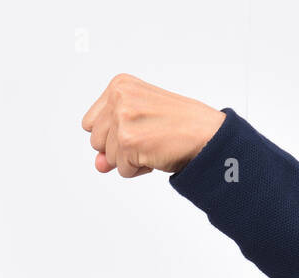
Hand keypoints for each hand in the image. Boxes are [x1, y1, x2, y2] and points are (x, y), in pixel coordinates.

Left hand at [80, 74, 225, 177]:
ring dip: (130, 159)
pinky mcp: (128, 140)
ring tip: (153, 143)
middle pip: (95, 141)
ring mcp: (122, 118)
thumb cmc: (179, 124)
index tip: (136, 126)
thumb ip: (112, 138)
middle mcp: (119, 98)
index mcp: (119, 86)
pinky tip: (156, 153)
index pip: (90, 124)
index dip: (111, 134)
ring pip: (108, 157)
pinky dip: (139, 169)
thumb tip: (98, 164)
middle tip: (148, 136)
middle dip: (118, 148)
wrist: (207, 133)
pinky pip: (123, 170)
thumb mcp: (139, 121)